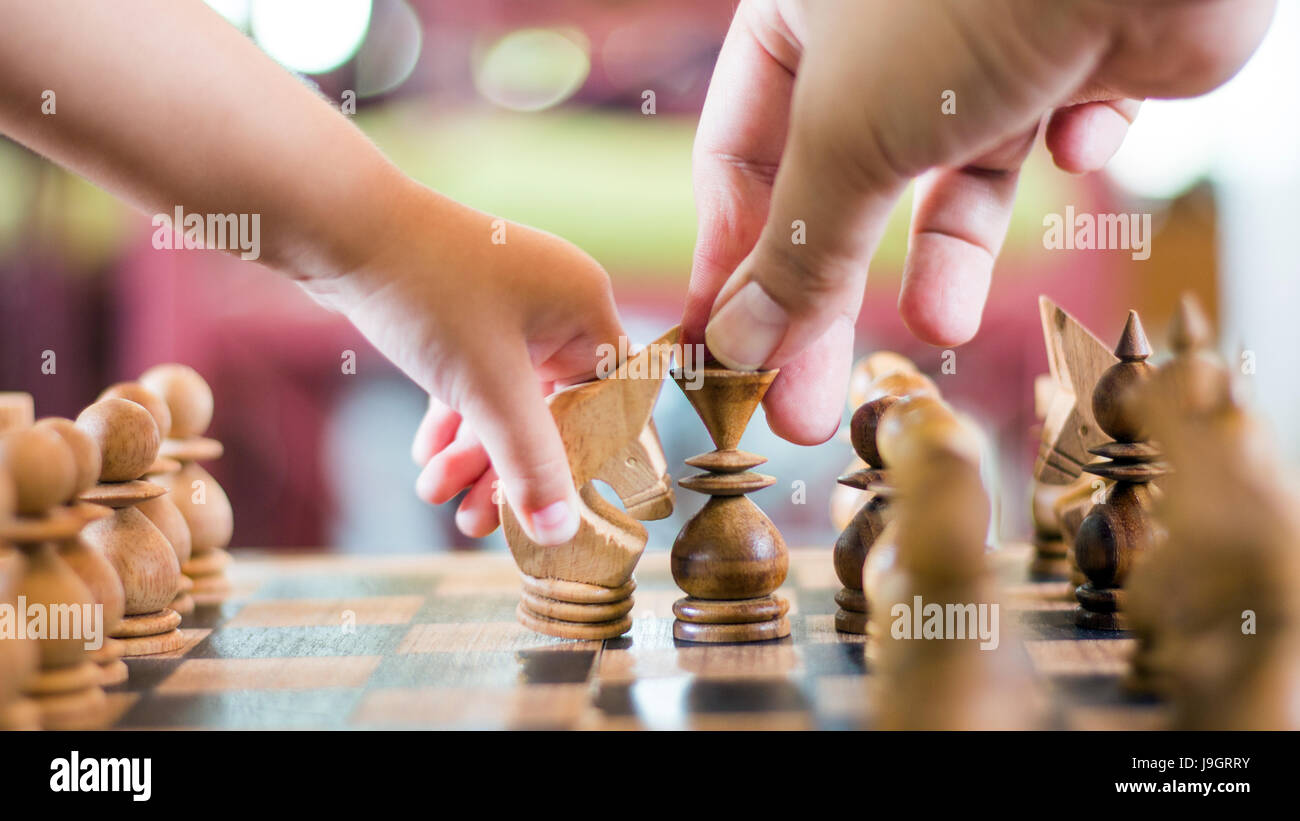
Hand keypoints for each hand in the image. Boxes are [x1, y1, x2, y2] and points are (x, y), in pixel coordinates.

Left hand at [305, 183, 623, 544]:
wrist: (340, 225)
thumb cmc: (428, 291)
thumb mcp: (487, 388)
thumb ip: (530, 465)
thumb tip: (561, 535)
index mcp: (585, 308)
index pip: (605, 404)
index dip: (585, 462)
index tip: (557, 513)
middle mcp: (556, 303)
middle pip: (550, 410)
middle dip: (509, 468)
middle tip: (475, 522)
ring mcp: (509, 305)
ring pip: (505, 399)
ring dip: (473, 451)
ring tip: (432, 493)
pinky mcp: (465, 309)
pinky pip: (474, 378)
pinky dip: (453, 418)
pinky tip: (425, 456)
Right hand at [685, 0, 1275, 443]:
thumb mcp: (849, 135)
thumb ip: (794, 250)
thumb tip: (739, 350)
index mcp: (798, 10)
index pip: (737, 151)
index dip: (730, 258)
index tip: (729, 354)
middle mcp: (880, 27)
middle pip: (836, 184)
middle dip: (828, 299)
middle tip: (804, 405)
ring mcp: (980, 39)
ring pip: (943, 175)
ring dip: (946, 255)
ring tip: (943, 326)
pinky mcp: (1074, 55)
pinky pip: (1048, 131)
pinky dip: (1058, 154)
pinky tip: (1076, 142)